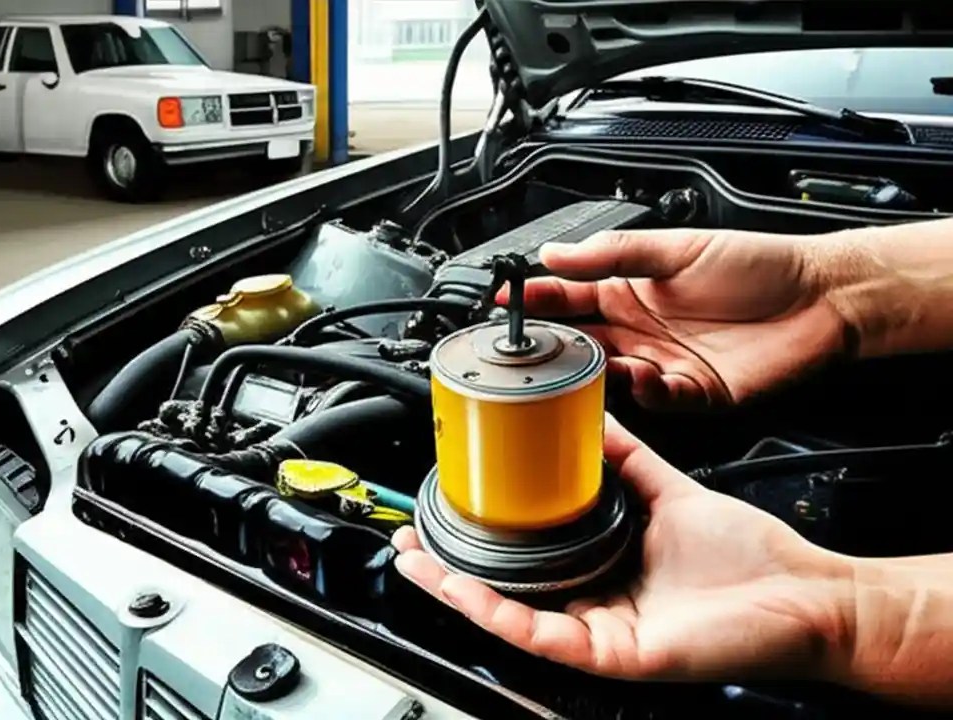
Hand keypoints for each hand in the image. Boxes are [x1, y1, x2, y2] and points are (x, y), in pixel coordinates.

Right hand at [393, 415, 853, 682]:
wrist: (809, 597)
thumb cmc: (752, 561)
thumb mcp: (670, 493)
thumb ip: (627, 458)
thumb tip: (592, 417)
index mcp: (604, 569)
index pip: (525, 558)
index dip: (478, 538)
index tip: (447, 505)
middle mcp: (596, 604)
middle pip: (504, 590)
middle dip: (448, 566)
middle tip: (409, 539)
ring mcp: (601, 632)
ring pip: (511, 615)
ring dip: (455, 589)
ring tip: (416, 561)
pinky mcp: (615, 653)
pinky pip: (542, 636)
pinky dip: (497, 611)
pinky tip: (464, 587)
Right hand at [516, 229, 849, 407]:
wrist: (821, 296)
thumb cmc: (759, 265)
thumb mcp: (676, 247)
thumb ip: (612, 253)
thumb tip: (554, 253)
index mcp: (630, 290)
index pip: (568, 298)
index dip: (535, 301)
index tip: (506, 303)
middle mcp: (641, 330)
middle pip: (581, 342)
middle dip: (552, 346)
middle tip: (528, 346)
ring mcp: (664, 363)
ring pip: (612, 376)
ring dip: (593, 373)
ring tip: (579, 364)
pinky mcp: (694, 392)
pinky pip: (658, 399)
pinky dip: (645, 391)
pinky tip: (641, 374)